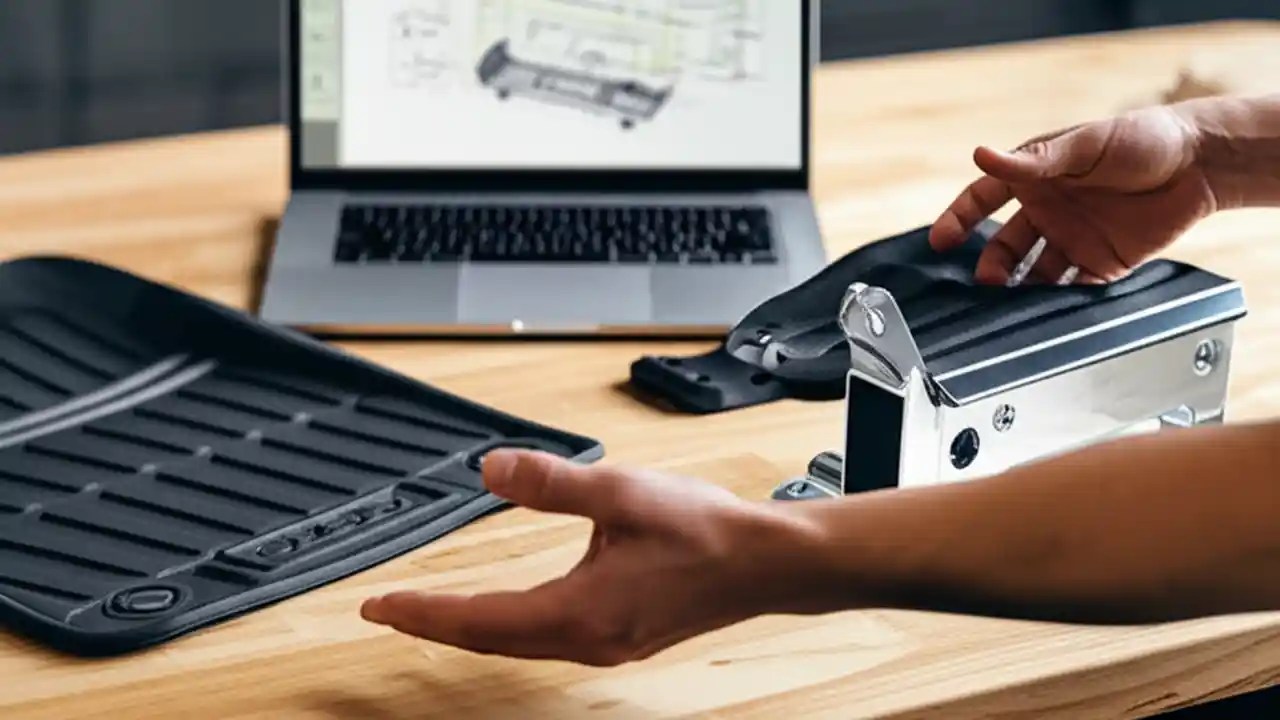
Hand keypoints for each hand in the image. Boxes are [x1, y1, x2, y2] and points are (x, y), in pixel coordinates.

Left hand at [360, 451, 817, 665]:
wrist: (765, 563)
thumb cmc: (705, 532)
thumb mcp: (621, 492)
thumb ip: (551, 481)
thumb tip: (490, 470)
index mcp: (579, 610)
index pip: (476, 619)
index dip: (421, 614)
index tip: (378, 605)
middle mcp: (587, 639)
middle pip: (488, 642)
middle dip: (434, 626)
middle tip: (390, 611)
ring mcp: (604, 643)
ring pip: (516, 645)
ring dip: (469, 629)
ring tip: (432, 613)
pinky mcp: (620, 636)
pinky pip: (545, 640)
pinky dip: (507, 627)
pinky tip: (505, 612)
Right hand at [929, 104, 1216, 284]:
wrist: (1201, 165)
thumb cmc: (1143, 139)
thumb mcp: (1085, 144)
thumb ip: (1033, 159)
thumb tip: (981, 154)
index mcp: (1036, 177)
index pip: (983, 198)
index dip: (958, 219)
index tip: (938, 241)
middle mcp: (1048, 210)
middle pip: (1003, 246)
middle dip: (989, 266)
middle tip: (984, 283)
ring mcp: (1072, 239)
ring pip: (1032, 273)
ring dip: (1018, 289)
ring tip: (1011, 303)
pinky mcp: (1101, 264)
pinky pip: (1070, 290)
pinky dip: (1056, 303)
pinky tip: (1048, 310)